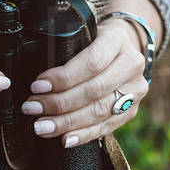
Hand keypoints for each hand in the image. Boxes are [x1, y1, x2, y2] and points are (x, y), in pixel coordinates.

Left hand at [19, 19, 148, 147]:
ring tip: (42, 126)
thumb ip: (67, 46)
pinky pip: (107, 127)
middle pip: (94, 90)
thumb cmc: (97, 37)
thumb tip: (38, 74)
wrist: (126, 44)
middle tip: (33, 108)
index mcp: (117, 40)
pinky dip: (84, 134)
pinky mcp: (133, 110)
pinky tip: (65, 139)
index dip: (64, 77)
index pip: (92, 62)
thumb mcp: (86, 30)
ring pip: (100, 111)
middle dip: (59, 103)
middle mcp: (132, 65)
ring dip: (67, 122)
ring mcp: (136, 90)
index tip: (38, 85)